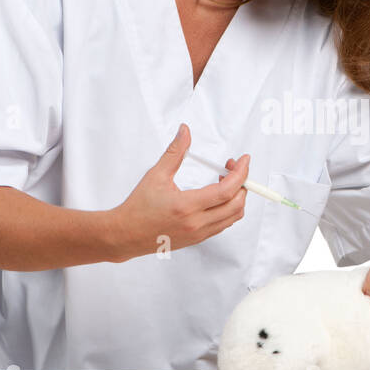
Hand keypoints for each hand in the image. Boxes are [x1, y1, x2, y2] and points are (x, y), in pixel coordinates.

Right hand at [112, 123, 249, 260]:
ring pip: (233, 217)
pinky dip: (229, 208)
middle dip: (242, 183)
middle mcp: (196, 223)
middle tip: (233, 167)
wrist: (126, 235)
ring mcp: (199, 234)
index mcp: (187, 206)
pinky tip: (217, 195)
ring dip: (237, 197)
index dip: (241, 173)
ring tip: (225, 179)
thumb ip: (175, 152)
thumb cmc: (138, 207)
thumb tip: (185, 131)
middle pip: (236, 205)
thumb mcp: (156, 175)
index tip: (244, 160)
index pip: (226, 190)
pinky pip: (224, 224)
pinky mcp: (198, 239)